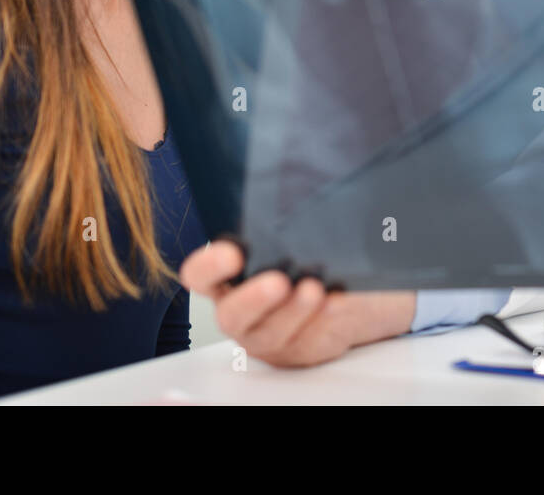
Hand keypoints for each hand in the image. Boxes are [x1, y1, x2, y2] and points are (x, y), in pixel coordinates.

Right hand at [178, 241, 416, 367]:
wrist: (343, 295)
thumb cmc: (305, 261)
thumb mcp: (288, 242)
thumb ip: (280, 231)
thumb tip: (291, 192)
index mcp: (227, 280)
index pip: (200, 276)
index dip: (208, 267)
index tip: (232, 254)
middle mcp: (241, 312)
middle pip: (231, 315)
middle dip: (253, 299)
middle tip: (278, 282)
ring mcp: (268, 336)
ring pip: (272, 333)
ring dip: (294, 311)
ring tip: (314, 289)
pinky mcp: (299, 351)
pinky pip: (309, 342)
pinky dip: (324, 321)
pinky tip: (337, 302)